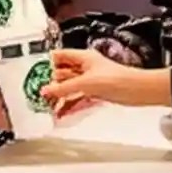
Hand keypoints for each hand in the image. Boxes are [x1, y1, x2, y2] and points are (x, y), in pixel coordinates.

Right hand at [42, 49, 171, 109]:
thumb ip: (64, 88)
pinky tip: (61, 115)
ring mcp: (90, 81)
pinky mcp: (96, 93)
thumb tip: (45, 90)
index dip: (47, 64)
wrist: (137, 91)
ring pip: (70, 89)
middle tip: (37, 95)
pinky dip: (70, 106)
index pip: (60, 56)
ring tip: (46, 109)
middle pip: (63, 74)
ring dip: (60, 98)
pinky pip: (78, 100)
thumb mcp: (85, 83)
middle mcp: (85, 68)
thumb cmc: (116, 79)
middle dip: (51, 84)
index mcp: (83, 58)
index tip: (34, 74)